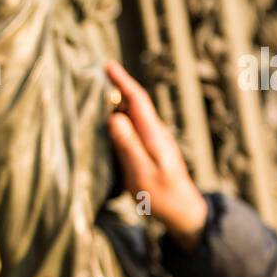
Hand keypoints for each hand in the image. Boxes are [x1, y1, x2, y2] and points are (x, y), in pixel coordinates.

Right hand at [106, 60, 208, 250]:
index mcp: (154, 134)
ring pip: (132, 116)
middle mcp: (155, 133)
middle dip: (116, 88)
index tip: (107, 65)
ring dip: (115, 104)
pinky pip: (132, 128)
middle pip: (134, 104)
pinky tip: (106, 124)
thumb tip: (113, 117)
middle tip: (93, 77)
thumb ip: (128, 145)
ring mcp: (154, 141)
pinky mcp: (150, 150)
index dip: (122, 81)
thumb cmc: (162, 196)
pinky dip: (118, 121)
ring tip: (94, 98)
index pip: (137, 100)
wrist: (183, 211)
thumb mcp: (142, 173)